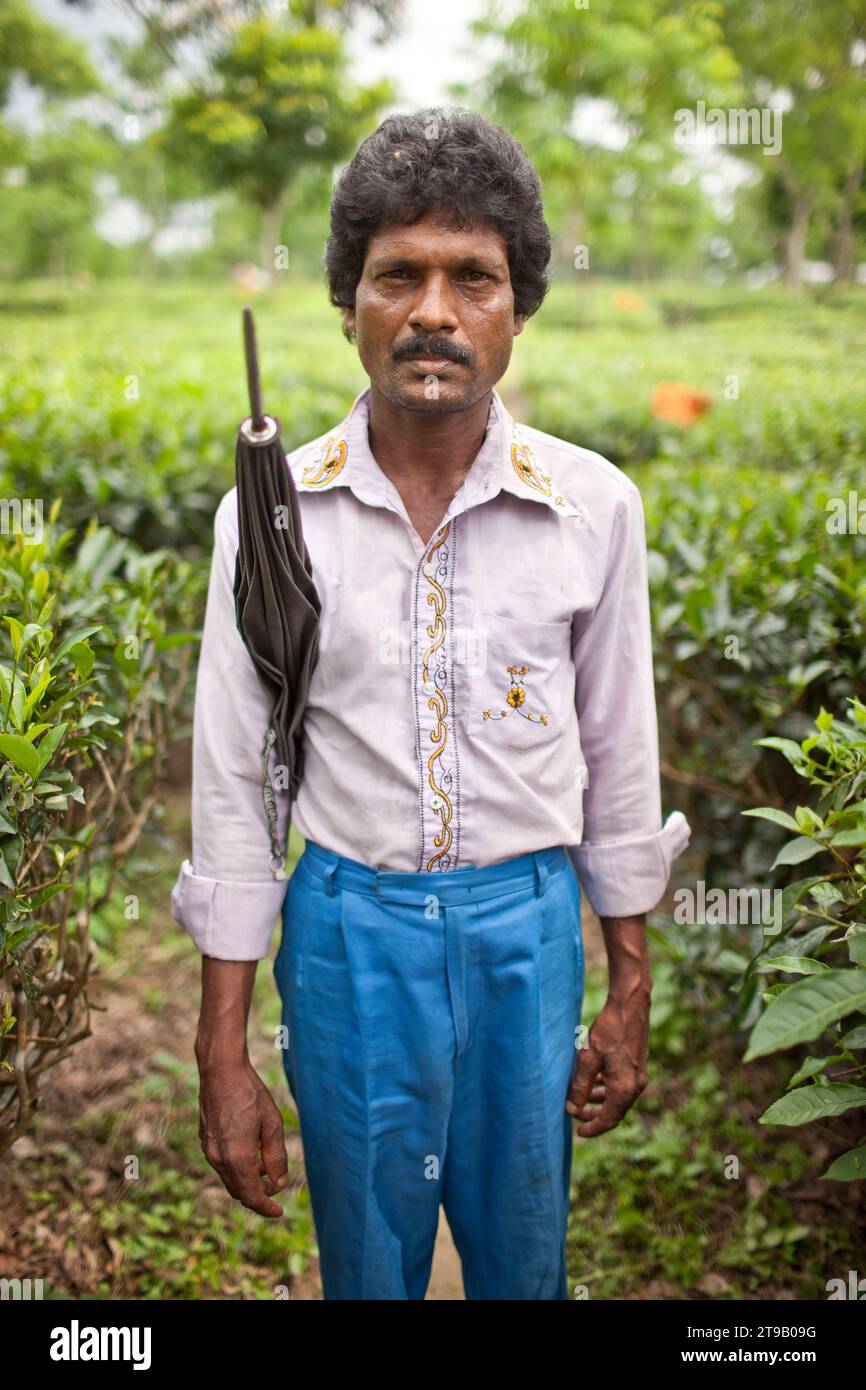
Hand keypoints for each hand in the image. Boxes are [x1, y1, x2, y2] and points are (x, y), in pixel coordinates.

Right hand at [197, 1056, 289, 1216]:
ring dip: (248, 1180)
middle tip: (276, 1189)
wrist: (221, 1070)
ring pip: (229, 1178)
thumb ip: (275, 1157)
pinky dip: (237, 1168)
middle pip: (239, 1191)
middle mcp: (218, 1159)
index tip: (279, 1213)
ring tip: (266, 1166)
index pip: (251, 1197)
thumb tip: (279, 1183)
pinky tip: (251, 1151)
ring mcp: (208, 1150)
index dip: (266, 1208)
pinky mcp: (205, 1140)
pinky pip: (222, 1164)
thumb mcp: (272, 1124)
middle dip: (258, 1195)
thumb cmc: (250, 1094)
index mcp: (237, 1158)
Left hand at [565, 988, 649, 1136]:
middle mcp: (635, 1086)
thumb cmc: (608, 1032)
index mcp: (624, 1089)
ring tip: (582, 1099)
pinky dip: (608, 1088)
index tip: (579, 1133)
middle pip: (615, 1111)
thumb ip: (580, 1087)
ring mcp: (639, 1075)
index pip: (609, 1120)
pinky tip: (594, 1080)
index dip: (593, 1128)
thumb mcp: (588, 1060)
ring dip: (601, 1101)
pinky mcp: (638, 1065)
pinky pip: (622, 1085)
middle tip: (576, 1115)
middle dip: (595, 1116)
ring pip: (619, 1098)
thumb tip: (572, 1110)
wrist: (630, 1006)